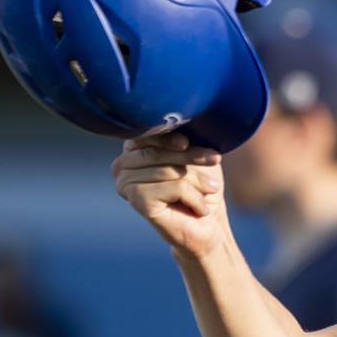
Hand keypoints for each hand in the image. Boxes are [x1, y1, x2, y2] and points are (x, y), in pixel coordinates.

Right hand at [112, 135, 230, 258]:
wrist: (207, 226)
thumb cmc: (200, 187)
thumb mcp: (195, 153)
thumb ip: (184, 135)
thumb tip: (185, 110)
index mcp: (132, 148)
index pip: (148, 131)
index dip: (172, 135)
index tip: (193, 141)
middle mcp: (122, 165)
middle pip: (156, 151)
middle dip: (190, 155)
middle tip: (214, 159)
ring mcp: (126, 184)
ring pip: (167, 170)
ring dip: (196, 181)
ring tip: (209, 191)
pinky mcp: (137, 201)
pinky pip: (172, 187)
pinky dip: (194, 197)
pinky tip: (199, 208)